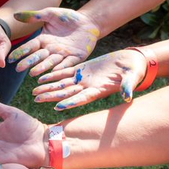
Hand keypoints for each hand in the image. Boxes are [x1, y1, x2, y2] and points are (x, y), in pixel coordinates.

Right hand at [7, 8, 101, 77]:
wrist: (88, 21)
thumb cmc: (68, 17)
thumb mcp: (50, 14)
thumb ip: (34, 16)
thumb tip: (15, 15)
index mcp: (43, 40)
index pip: (29, 47)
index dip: (20, 52)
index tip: (10, 59)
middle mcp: (51, 50)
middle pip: (37, 57)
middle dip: (28, 63)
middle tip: (18, 69)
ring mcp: (62, 55)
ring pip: (50, 62)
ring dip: (42, 68)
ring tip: (33, 73)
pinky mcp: (75, 57)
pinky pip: (67, 63)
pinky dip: (61, 68)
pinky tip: (55, 71)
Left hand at [32, 49, 148, 109]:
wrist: (132, 61)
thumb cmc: (134, 70)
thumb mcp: (132, 77)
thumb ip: (128, 86)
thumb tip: (127, 96)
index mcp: (99, 91)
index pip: (82, 99)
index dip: (70, 103)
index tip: (57, 107)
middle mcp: (88, 87)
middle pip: (67, 93)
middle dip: (52, 96)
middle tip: (36, 99)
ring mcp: (84, 79)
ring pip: (63, 84)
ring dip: (49, 88)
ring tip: (34, 92)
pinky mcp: (82, 69)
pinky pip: (65, 73)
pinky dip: (53, 75)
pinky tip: (41, 78)